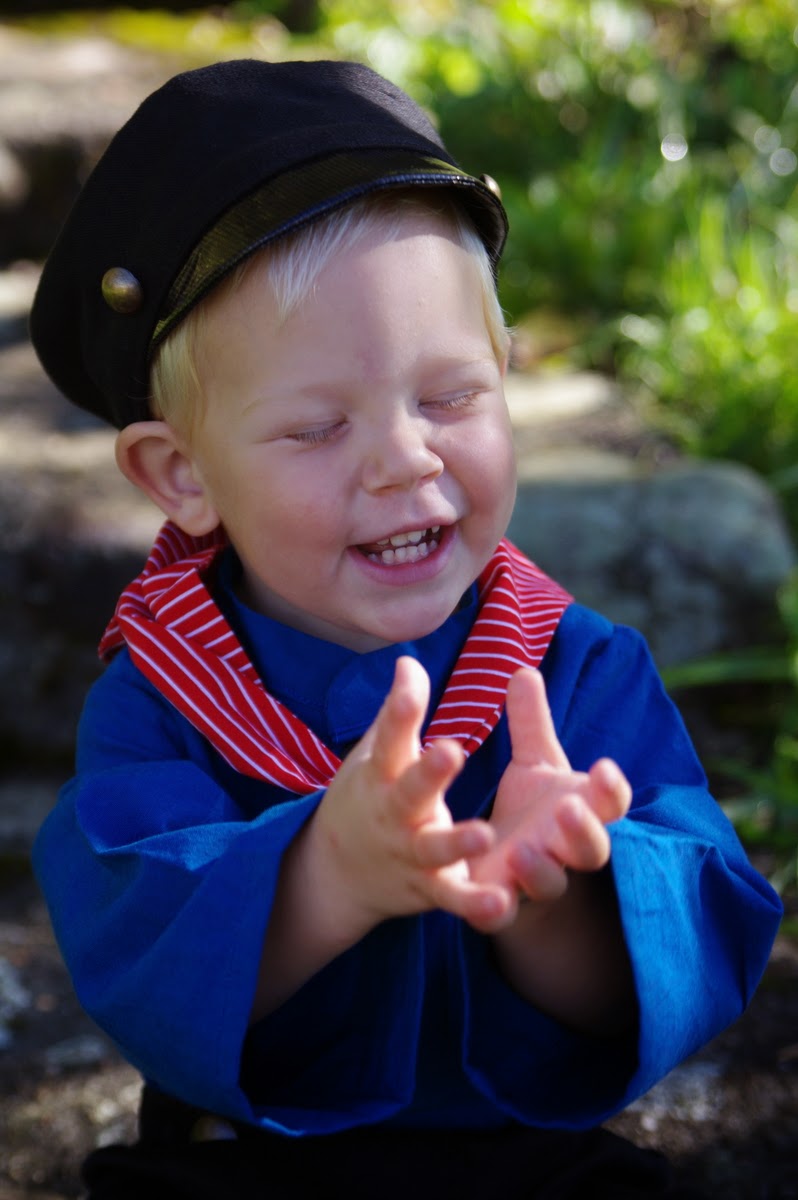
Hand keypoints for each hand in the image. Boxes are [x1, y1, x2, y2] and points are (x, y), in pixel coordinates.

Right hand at [311, 656, 513, 938]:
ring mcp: (408, 853)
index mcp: (381, 773)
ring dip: (457, 841)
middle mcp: (392, 812)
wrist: (336, 874)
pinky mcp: (427, 890)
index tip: (411, 679)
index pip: (388, 735)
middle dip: (428, 773)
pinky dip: (473, 904)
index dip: (400, 709)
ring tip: (483, 833)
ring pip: (433, 848)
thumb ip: (398, 712)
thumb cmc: (367, 796)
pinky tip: (499, 901)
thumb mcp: (375, 754)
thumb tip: (408, 659)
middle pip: (409, 792)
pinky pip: (452, 898)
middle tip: (450, 751)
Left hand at [472, 668, 631, 912]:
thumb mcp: (533, 765)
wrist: (506, 866)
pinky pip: (505, 915)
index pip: (610, 802)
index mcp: (583, 811)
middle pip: (592, 848)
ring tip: (523, 852)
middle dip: (584, 831)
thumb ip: (531, 724)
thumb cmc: (532, 809)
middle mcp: (567, 849)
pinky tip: (486, 903)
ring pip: (550, 883)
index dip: (612, 790)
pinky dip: (497, 912)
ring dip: (542, 870)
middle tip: (568, 810)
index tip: (606, 768)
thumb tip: (523, 669)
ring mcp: (538, 880)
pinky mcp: (503, 904)